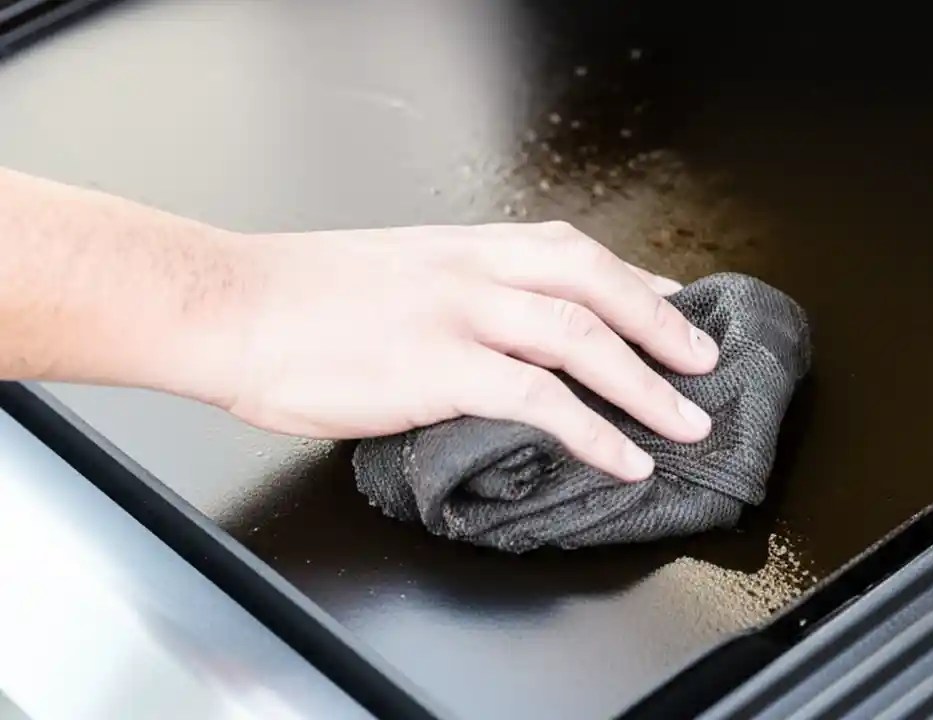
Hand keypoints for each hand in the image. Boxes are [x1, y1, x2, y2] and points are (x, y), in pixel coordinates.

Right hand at [204, 221, 718, 480]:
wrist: (227, 307)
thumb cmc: (297, 297)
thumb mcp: (391, 273)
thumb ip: (452, 293)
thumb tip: (498, 331)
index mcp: (464, 247)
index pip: (573, 253)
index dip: (634, 282)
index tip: (672, 307)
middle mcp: (473, 270)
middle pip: (596, 284)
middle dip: (662, 325)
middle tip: (704, 360)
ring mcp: (459, 315)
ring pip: (582, 338)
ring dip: (647, 384)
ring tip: (688, 420)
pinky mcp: (438, 367)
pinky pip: (539, 399)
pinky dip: (593, 431)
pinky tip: (623, 457)